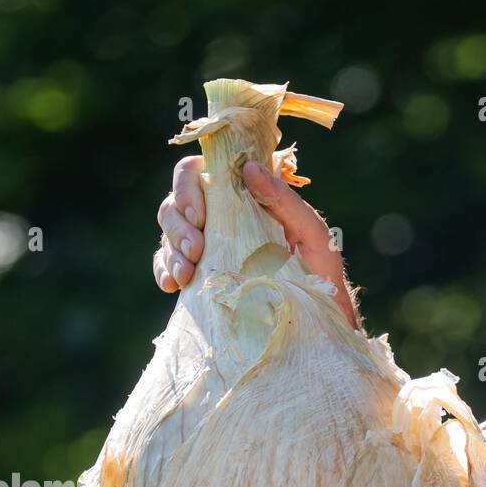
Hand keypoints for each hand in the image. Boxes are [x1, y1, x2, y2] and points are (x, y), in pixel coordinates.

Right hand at [154, 154, 361, 329]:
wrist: (320, 317)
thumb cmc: (321, 270)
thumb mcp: (311, 232)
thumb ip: (284, 199)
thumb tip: (248, 169)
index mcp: (242, 196)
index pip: (200, 173)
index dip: (188, 186)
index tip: (199, 215)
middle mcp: (219, 216)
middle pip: (175, 203)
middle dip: (178, 224)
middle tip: (196, 250)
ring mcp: (208, 246)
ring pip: (169, 233)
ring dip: (171, 250)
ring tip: (186, 273)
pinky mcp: (202, 274)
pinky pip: (169, 265)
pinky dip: (165, 271)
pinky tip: (173, 284)